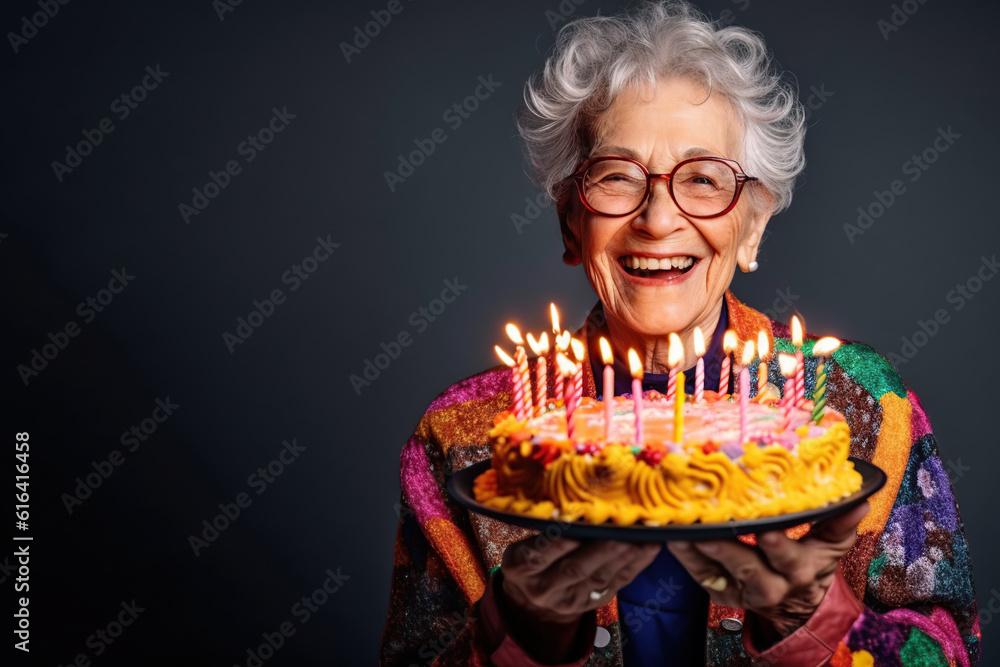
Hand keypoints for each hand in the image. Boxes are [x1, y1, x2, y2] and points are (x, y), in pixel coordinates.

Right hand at [501, 536, 661, 622]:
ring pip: (598, 578)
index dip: (560, 542)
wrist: (530, 597)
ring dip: (624, 558)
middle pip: (574, 569)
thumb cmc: (531, 554)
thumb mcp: (524, 541)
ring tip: (644, 539)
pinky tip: (648, 550)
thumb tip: (578, 501)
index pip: (539, 554)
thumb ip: (545, 529)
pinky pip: (615, 585)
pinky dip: (633, 566)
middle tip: (624, 532)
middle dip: (602, 550)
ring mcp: (567, 600)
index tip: (581, 525)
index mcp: (519, 566)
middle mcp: (541, 587)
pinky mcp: (589, 603)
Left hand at [668, 501, 868, 642]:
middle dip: (728, 548)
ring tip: (683, 528)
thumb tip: (858, 499)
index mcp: (799, 569)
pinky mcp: (719, 590)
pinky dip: (685, 556)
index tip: (765, 530)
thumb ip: (840, 522)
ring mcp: (741, 589)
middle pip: (747, 566)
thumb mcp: (830, 546)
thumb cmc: (810, 563)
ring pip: (718, 571)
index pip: (787, 557)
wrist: (796, 604)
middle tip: (709, 529)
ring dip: (698, 550)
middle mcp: (770, 583)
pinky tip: (674, 535)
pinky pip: (699, 574)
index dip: (775, 545)